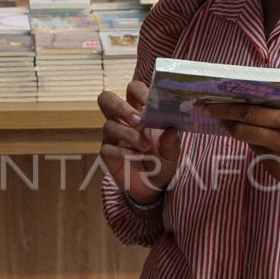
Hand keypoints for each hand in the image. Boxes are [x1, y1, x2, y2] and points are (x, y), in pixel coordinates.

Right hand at [97, 79, 180, 202]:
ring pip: (109, 125)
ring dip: (129, 134)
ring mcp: (112, 137)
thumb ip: (172, 141)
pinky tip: (134, 157)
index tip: (150, 100)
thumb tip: (172, 128)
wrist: (154, 188)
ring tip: (145, 146)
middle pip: (107, 100)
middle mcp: (122, 121)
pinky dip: (122, 152)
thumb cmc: (162, 162)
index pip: (132, 90)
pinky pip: (108, 148)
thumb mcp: (172, 153)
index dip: (138, 91)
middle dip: (121, 107)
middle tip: (139, 120)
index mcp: (139, 112)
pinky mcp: (107, 154)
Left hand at [204, 93, 279, 192]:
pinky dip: (264, 150)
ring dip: (248, 135)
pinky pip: (264, 159)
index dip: (227, 109)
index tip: (211, 105)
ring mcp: (279, 161)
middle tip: (213, 115)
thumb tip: (265, 93)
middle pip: (243, 130)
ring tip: (252, 127)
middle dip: (225, 121)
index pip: (250, 113)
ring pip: (253, 145)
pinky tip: (279, 148)